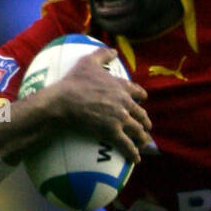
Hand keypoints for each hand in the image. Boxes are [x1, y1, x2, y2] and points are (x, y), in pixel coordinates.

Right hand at [54, 47, 152, 162]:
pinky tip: (136, 160)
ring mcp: (120, 117)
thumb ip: (103, 54)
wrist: (64, 100)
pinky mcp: (112, 131)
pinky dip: (133, 153)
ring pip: (137, 130)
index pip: (138, 92)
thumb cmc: (74, 81)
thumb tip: (114, 50)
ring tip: (143, 143)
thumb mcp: (88, 61)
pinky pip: (127, 145)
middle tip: (146, 127)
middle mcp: (124, 102)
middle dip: (145, 122)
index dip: (142, 97)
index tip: (143, 100)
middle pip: (141, 114)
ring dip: (142, 138)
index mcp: (121, 86)